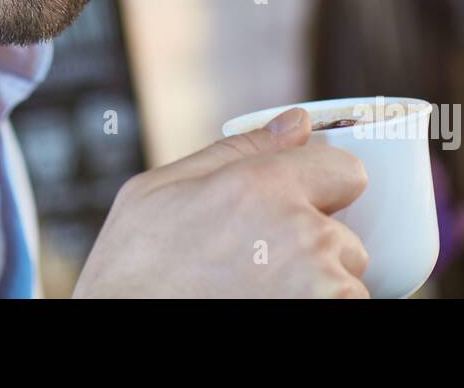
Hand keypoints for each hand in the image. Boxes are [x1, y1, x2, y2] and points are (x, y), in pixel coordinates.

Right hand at [72, 107, 369, 297]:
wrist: (117, 339)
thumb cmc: (130, 278)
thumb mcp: (157, 192)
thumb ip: (238, 151)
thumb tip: (295, 124)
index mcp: (261, 187)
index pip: (346, 171)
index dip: (320, 190)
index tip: (300, 210)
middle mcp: (302, 235)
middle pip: (343, 236)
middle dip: (310, 251)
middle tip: (254, 270)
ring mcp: (320, 289)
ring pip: (345, 283)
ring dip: (315, 290)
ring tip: (256, 296)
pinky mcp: (327, 320)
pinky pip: (345, 311)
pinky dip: (313, 312)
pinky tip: (267, 310)